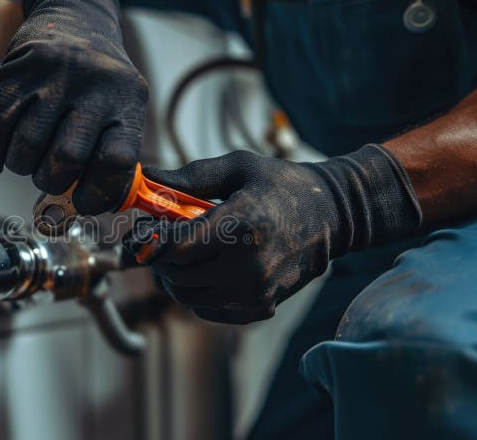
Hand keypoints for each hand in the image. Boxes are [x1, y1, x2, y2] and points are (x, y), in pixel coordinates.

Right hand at [0, 0, 147, 214]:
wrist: (75, 22)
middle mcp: (93, 87)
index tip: (84, 202)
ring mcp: (52, 78)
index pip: (117, 160)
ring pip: (28, 146)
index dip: (98, 192)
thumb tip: (96, 203)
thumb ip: (113, 152)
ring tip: (29, 161)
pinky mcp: (16, 74)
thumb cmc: (100, 79)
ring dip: (23, 167)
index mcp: (126, 102)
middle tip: (51, 177)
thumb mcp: (124, 107)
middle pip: (66, 158)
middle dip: (52, 181)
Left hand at [123, 146, 420, 323]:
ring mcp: (255, 293)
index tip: (145, 228)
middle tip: (160, 238)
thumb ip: (189, 176)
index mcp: (242, 226)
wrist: (331, 216)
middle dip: (159, 256)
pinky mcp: (260, 308)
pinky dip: (195, 292)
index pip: (175, 248)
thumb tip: (145, 176)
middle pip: (175, 275)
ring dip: (174, 277)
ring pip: (186, 297)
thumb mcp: (237, 167)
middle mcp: (248, 266)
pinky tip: (204, 269)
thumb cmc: (280, 185)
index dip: (150, 240)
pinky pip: (206, 309)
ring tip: (182, 253)